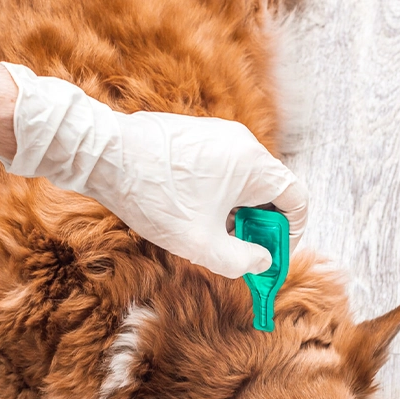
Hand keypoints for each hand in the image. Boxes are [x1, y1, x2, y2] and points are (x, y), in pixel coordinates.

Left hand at [0, 63, 307, 277]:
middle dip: (262, 225)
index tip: (272, 255)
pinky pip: (225, 168)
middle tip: (244, 252)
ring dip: (240, 211)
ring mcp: (220, 134)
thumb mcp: (200, 244)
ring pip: (247, 180)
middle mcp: (243, 143)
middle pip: (272, 189)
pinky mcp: (198, 134)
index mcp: (253, 166)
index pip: (297, 199)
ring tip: (215, 235)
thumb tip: (262, 262)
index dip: (291, 234)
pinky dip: (222, 194)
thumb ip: (240, 261)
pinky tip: (195, 213)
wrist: (102, 154)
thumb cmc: (152, 197)